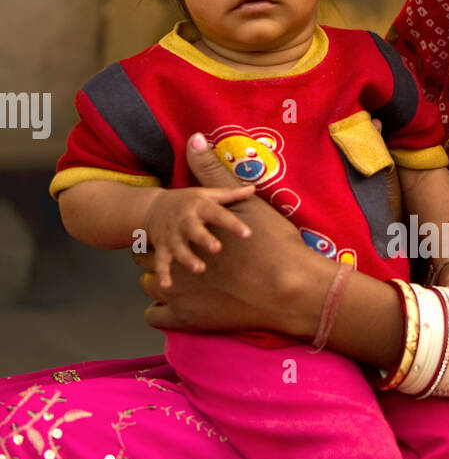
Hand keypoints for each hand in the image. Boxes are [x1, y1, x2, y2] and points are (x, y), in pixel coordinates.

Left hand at [135, 133, 333, 336]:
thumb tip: (195, 139)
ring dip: (158, 283)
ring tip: (176, 284)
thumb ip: (215, 174)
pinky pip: (156, 318)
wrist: (291, 286)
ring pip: (150, 286)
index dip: (162, 236)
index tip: (171, 238)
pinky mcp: (187, 319)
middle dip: (156, 257)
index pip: (159, 232)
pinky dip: (160, 314)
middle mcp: (176, 260)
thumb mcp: (246, 203)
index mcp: (190, 233)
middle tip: (174, 260)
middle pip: (146, 258)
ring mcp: (180, 292)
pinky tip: (171, 311)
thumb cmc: (275, 244)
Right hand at [144, 184, 254, 289]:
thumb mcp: (208, 194)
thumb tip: (253, 188)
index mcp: (199, 207)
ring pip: (178, 248)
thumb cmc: (189, 201)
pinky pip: (161, 261)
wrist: (153, 207)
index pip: (218, 214)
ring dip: (187, 258)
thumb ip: (231, 194)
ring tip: (199, 269)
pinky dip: (163, 273)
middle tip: (216, 248)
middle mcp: (185, 221)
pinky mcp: (162, 247)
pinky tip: (167, 285)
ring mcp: (172, 235)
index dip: (232, 224)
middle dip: (204, 238)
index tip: (247, 233)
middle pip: (194, 230)